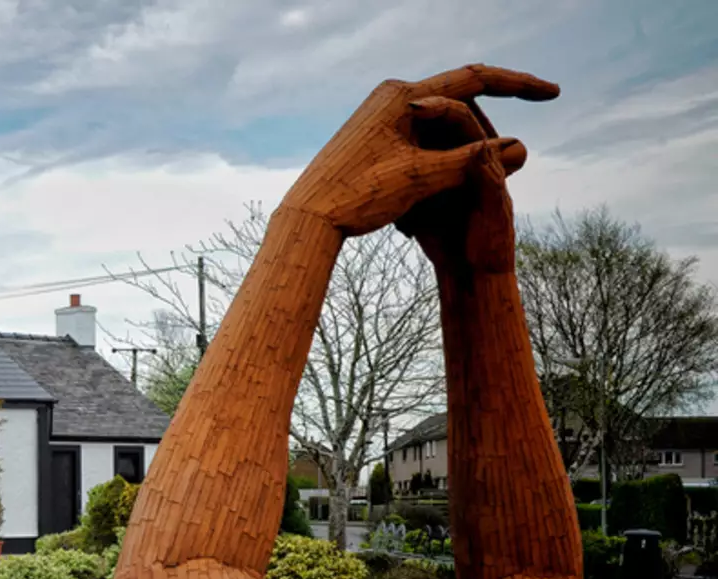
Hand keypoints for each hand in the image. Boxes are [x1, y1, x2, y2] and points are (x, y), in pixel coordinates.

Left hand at [280, 64, 556, 236]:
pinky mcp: (373, 135)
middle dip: (487, 130)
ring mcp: (380, 114)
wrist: (307, 217)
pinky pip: (422, 138)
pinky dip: (441, 156)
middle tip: (511, 161)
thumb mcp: (420, 180)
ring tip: (472, 186)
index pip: (475, 79)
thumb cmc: (358, 197)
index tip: (553, 93)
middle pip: (459, 100)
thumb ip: (471, 162)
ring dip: (463, 148)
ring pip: (441, 124)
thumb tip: (521, 149)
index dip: (519, 85)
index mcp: (404, 97)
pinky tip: (445, 184)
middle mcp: (391, 96)